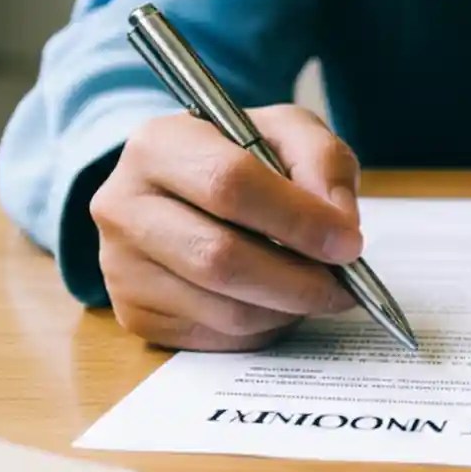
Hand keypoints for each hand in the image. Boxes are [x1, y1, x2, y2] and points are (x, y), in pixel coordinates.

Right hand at [91, 104, 360, 350]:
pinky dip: (264, 328)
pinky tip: (277, 302)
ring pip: (224, 309)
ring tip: (317, 291)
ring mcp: (122, 266)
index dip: (298, 221)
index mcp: (158, 145)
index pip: (229, 186)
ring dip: (288, 309)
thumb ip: (321, 161)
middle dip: (299, 280)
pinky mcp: (135, 314)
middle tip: (344, 285)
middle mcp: (123, 206)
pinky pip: (216, 337)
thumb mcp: (287, 134)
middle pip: (221, 258)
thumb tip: (340, 225)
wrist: (185, 192)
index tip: (348, 243)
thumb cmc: (241, 158)